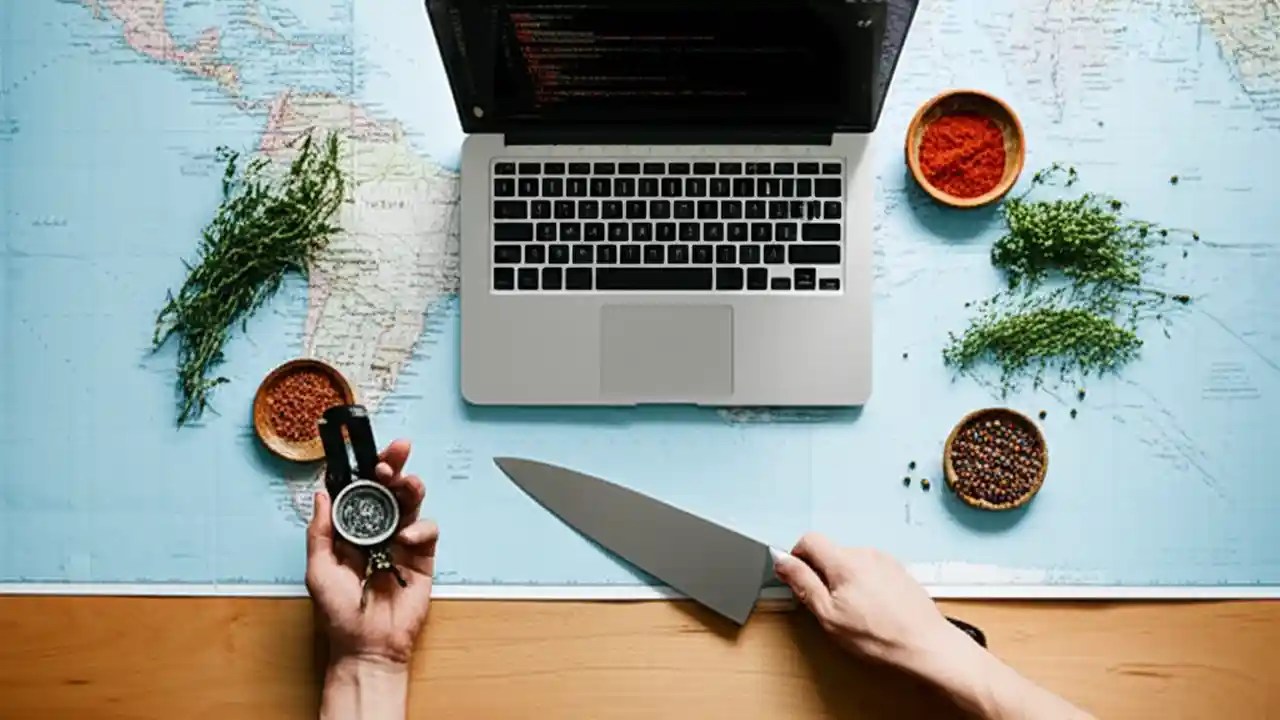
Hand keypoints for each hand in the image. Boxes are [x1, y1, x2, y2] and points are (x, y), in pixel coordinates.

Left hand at [306, 438, 438, 665]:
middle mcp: (377, 531)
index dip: (363, 470)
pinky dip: (420, 529)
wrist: (367, 646)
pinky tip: (406, 539)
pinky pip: (428, 531)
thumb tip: (321, 494)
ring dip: (411, 486)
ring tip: (406, 481)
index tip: (363, 452)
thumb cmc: (339, 614)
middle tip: (395, 451)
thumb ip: (320, 531)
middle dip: (394, 465)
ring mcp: (401, 542)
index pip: (359, 491)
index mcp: (350, 531)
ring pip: (411, 502)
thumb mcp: (318, 570)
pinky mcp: (423, 557)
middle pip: (389, 488)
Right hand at [775, 534, 1094, 719]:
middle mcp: (867, 553)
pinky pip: (871, 570)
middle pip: (831, 552)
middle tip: (829, 606)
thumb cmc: (880, 638)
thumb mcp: (828, 615)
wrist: (926, 647)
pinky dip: (864, 585)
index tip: (798, 576)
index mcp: (845, 561)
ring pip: (851, 562)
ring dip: (845, 581)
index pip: (809, 540)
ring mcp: (886, 561)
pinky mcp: (899, 572)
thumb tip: (782, 560)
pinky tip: (873, 611)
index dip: (797, 557)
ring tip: (855, 613)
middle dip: (822, 574)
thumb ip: (803, 582)